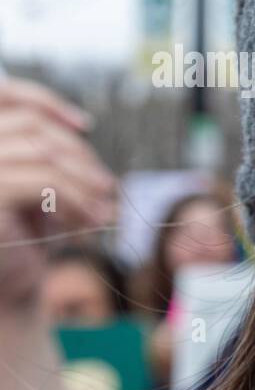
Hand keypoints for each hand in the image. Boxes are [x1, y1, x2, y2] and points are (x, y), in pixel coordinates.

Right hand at [0, 77, 116, 311]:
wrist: (3, 293)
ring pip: (44, 153)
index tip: (84, 124)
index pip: (2, 96)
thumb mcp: (32, 186)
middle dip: (80, 154)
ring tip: (104, 211)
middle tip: (108, 187)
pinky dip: (78, 200)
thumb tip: (79, 125)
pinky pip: (47, 181)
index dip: (45, 101)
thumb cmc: (19, 238)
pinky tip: (90, 223)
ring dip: (84, 181)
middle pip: (32, 127)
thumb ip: (43, 153)